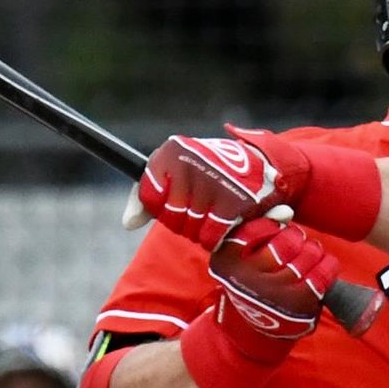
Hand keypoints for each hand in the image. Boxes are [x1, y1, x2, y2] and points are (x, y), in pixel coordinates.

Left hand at [124, 127, 315, 247]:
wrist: (260, 164)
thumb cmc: (208, 172)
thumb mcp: (175, 174)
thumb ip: (146, 197)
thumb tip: (128, 223)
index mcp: (172, 151)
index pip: (149, 199)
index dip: (163, 207)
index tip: (180, 198)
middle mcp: (191, 162)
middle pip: (171, 219)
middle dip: (185, 221)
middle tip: (203, 205)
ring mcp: (214, 181)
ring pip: (191, 230)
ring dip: (202, 230)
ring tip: (216, 211)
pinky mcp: (236, 201)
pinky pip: (212, 237)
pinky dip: (217, 237)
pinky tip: (227, 221)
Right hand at [206, 218, 338, 349]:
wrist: (258, 327)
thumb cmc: (254, 279)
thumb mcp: (244, 255)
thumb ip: (260, 229)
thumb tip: (285, 211)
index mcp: (227, 261)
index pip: (254, 229)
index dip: (271, 227)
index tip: (273, 234)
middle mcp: (248, 279)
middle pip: (288, 241)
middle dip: (296, 239)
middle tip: (294, 245)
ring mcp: (274, 293)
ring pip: (309, 253)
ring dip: (313, 251)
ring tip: (307, 257)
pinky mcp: (297, 303)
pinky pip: (323, 271)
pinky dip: (328, 265)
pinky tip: (322, 267)